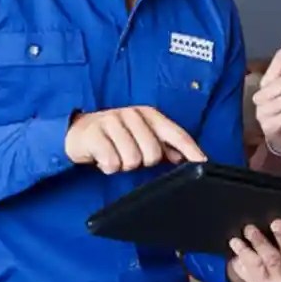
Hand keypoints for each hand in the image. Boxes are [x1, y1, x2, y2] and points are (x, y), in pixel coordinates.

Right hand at [64, 106, 205, 173]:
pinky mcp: (94, 134)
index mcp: (148, 114)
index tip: (204, 163)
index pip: (176, 134)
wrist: (76, 131)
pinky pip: (112, 163)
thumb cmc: (113, 135)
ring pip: (132, 160)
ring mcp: (112, 121)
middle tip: (129, 155)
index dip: (191, 150)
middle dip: (142, 161)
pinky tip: (103, 157)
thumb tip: (184, 156)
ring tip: (115, 155)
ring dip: (123, 165)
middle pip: (153, 153)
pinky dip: (107, 166)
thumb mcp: (140, 136)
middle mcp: (132, 114)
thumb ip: (162, 144)